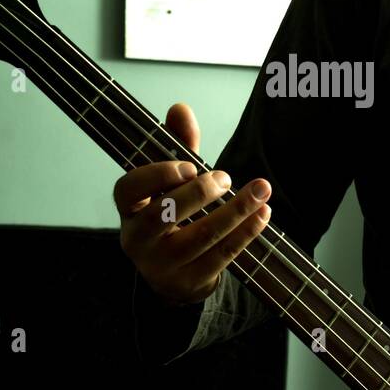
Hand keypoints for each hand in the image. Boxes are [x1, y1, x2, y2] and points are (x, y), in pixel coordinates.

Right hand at [113, 101, 271, 305]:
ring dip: (235, 211)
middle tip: (226, 177)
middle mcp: (139, 239)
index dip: (157, 175)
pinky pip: (222, 255)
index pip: (127, 189)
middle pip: (163, 214)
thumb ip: (177, 144)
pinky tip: (263, 214)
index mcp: (129, 209)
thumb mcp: (170, 181)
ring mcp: (163, 264)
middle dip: (199, 192)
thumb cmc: (172, 214)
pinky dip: (246, 233)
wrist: (174, 274)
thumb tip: (180, 108)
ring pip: (200, 236)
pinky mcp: (190, 280)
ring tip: (260, 190)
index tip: (189, 166)